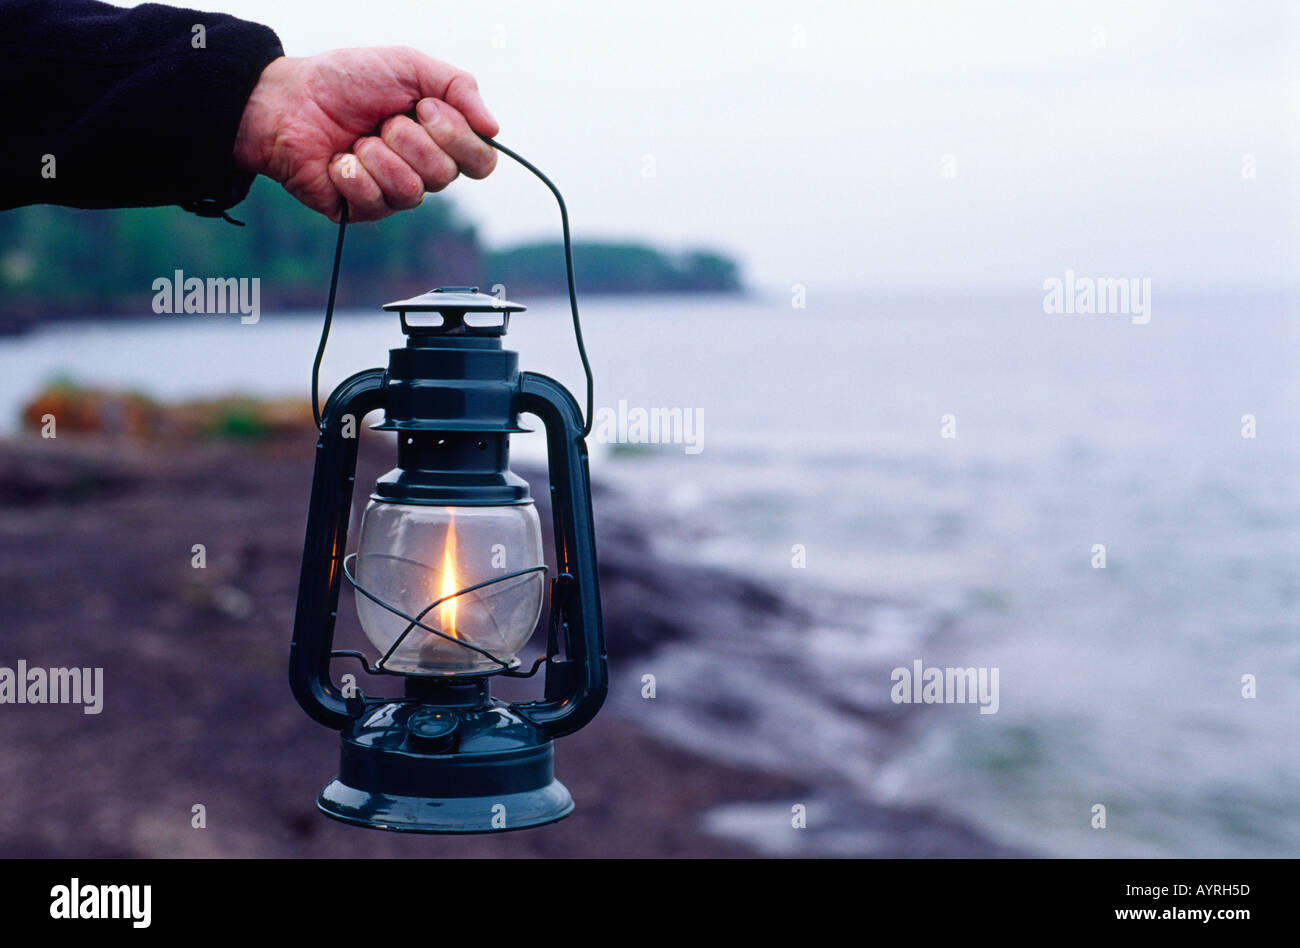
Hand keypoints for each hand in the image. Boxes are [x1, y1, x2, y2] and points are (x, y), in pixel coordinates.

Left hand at [233, 46, 498, 221]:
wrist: (288, 100)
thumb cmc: (346, 81)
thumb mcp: (409, 66)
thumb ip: (459, 86)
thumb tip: (494, 129)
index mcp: (441, 140)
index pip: (482, 161)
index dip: (459, 138)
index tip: (426, 108)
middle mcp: (423, 171)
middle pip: (446, 176)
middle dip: (410, 139)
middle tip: (382, 121)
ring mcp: (393, 194)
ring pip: (412, 191)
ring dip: (379, 155)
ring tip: (357, 140)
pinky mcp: (362, 210)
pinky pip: (376, 201)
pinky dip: (352, 173)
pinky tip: (337, 160)